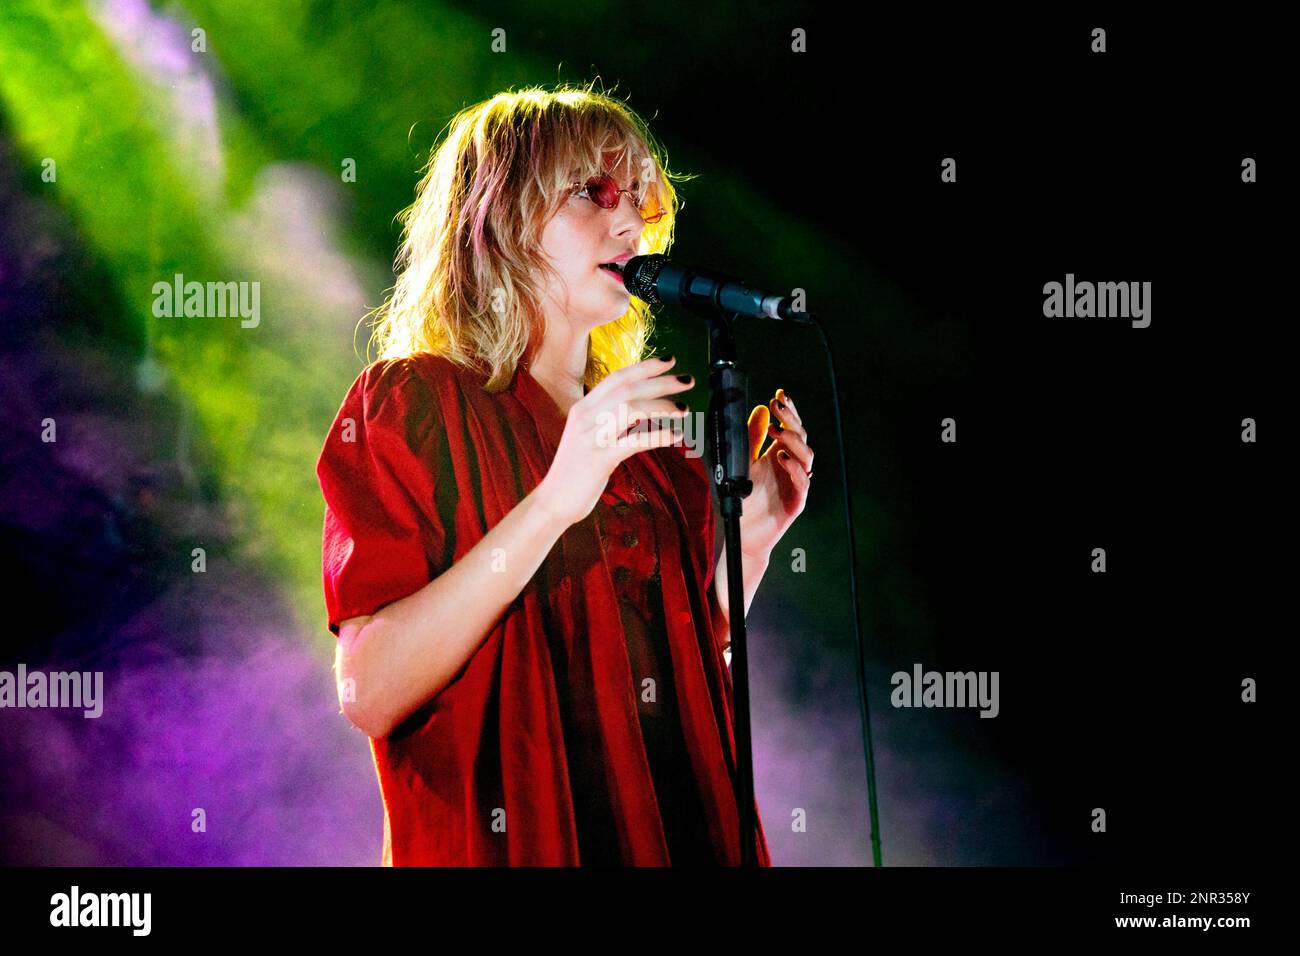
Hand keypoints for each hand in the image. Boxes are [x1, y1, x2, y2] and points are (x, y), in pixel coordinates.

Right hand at [536, 355, 692, 527]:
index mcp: (583, 408)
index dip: (645, 366)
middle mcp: (585, 417)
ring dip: (663, 405)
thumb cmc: (576, 470)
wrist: (554, 500)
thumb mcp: (589, 436)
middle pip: (628, 389)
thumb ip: (607, 420)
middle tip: (688, 381)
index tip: (670, 360)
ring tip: (685, 409)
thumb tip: (640, 408)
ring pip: (631, 409)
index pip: (617, 377)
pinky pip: (634, 441)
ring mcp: (592, 437)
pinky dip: (658, 436)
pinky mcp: (599, 459)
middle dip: (661, 381)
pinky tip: (675, 435)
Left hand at [738, 388, 812, 558]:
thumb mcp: (743, 463)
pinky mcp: (796, 502)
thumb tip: (759, 410)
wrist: (741, 532)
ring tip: (776, 431)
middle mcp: (790, 466)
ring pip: (806, 457)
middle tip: (776, 405)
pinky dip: (793, 468)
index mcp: (779, 454)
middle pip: (801, 437)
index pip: (790, 427)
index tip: (780, 394)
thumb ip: (750, 438)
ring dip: (793, 441)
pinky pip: (802, 482)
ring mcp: (796, 483)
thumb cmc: (743, 499)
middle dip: (791, 419)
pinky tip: (781, 458)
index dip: (788, 410)